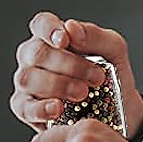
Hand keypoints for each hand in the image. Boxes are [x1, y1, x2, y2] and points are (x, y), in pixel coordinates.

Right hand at [11, 12, 142, 135]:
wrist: (117, 117)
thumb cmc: (110, 81)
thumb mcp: (113, 53)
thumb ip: (96, 36)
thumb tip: (72, 28)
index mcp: (51, 38)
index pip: (41, 24)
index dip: (49, 30)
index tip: (64, 40)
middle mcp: (33, 58)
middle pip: (37, 53)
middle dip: (68, 65)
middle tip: (96, 78)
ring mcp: (27, 84)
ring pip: (28, 78)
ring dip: (57, 85)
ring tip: (83, 94)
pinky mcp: (26, 110)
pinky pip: (25, 108)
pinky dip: (41, 108)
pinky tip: (58, 108)